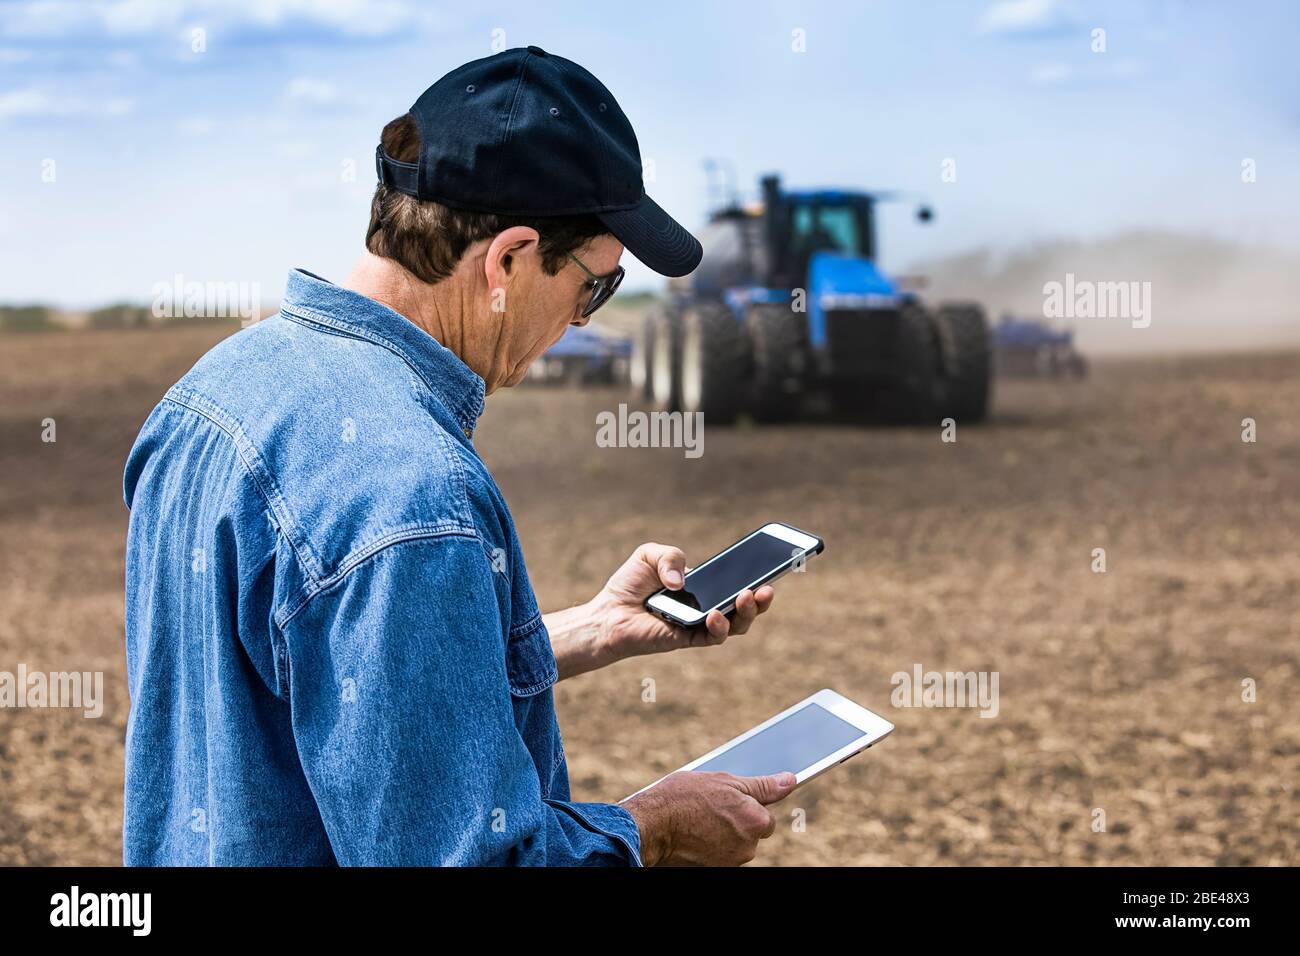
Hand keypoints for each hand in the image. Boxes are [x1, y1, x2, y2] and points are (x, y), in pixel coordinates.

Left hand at [591, 542, 775, 661]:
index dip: (756, 574)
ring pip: (736, 625)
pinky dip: (718, 626)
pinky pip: (711, 637)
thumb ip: (671, 556)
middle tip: (768, 587)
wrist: (607, 612)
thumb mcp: (650, 555)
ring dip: (747, 612)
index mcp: (703, 586)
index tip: (774, 563)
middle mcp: (707, 606)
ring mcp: (699, 624)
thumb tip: (683, 581)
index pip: (736, 581)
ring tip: (748, 597)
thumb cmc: (630, 585)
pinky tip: (715, 614)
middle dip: (762, 599)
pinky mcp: (687, 639)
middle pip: (745, 607)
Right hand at [622, 770, 797, 865]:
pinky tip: (693, 834)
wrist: (651, 826)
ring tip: (697, 820)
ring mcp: (730, 861)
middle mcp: (747, 846)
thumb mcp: (724, 782)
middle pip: (750, 832)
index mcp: (755, 820)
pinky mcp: (714, 870)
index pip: (765, 816)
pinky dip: (709, 846)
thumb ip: (760, 785)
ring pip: (733, 844)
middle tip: (710, 807)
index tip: (728, 802)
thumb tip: (789, 780)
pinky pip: (718, 855)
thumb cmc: (683, 798)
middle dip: (735, 821)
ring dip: (721, 833)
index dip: (746, 806)